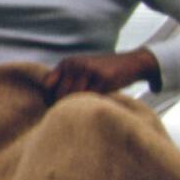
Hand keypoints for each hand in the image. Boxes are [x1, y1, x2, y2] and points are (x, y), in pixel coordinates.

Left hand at [42, 49, 160, 103]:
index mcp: (67, 63)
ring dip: (78, 109)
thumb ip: (67, 82)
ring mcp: (89, 70)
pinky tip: (96, 107)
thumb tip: (49, 103)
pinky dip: (92, 106)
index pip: (47, 85)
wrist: (132, 62)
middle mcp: (75, 65)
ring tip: (85, 113)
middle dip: (64, 108)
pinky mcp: (103, 78)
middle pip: (60, 95)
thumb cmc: (104, 73)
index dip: (49, 100)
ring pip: (74, 98)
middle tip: (73, 116)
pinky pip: (91, 98)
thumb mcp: (83, 72)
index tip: (57, 110)